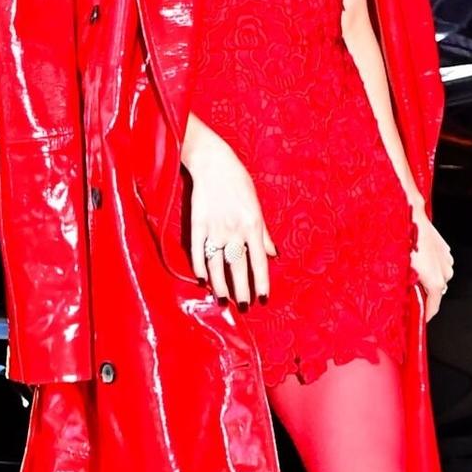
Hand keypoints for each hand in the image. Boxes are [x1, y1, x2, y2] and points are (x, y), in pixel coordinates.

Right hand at [183, 121, 274, 306]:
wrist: (213, 163)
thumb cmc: (239, 183)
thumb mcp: (257, 206)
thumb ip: (264, 234)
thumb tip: (273, 255)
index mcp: (253, 225)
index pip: (260, 261)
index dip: (261, 283)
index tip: (263, 299)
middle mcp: (235, 230)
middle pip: (239, 267)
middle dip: (241, 290)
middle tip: (242, 307)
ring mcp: (215, 228)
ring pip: (217, 264)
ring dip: (220, 284)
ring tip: (223, 300)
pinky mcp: (197, 224)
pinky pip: (198, 251)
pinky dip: (199, 267)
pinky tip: (202, 280)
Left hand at [411, 207, 453, 321]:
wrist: (411, 216)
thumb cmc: (406, 241)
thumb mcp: (401, 269)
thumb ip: (407, 288)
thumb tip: (406, 298)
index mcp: (435, 281)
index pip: (433, 307)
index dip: (425, 316)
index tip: (420, 320)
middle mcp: (445, 272)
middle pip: (436, 293)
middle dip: (425, 295)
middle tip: (410, 293)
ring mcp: (447, 261)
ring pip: (439, 278)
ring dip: (428, 279)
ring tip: (413, 274)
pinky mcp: (445, 251)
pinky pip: (440, 266)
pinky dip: (432, 267)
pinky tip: (420, 261)